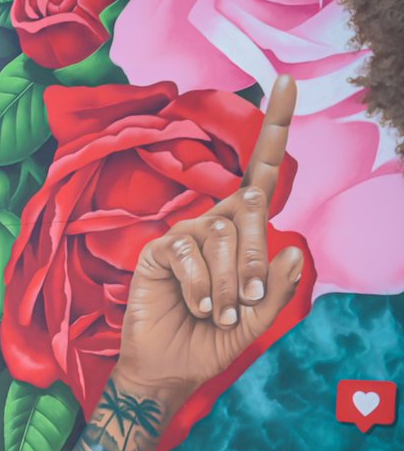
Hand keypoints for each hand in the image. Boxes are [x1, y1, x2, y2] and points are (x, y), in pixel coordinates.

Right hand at [115, 75, 304, 400]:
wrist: (169, 369)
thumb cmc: (212, 341)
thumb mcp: (258, 318)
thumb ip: (277, 286)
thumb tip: (293, 247)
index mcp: (241, 234)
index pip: (260, 174)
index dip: (274, 128)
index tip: (287, 82)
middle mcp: (212, 225)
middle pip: (250, 212)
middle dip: (254, 262)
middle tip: (246, 301)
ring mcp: (182, 236)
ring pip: (223, 234)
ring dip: (228, 282)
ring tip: (218, 312)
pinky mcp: (157, 251)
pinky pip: (188, 252)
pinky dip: (200, 285)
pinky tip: (196, 306)